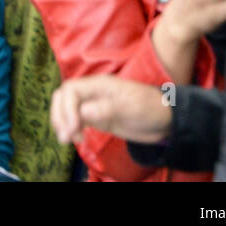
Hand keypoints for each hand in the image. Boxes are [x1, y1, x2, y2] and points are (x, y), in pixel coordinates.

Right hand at [50, 75, 173, 147]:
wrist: (166, 120)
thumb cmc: (150, 108)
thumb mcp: (131, 107)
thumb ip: (106, 108)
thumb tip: (83, 111)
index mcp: (99, 84)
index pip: (71, 90)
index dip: (67, 108)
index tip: (73, 127)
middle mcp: (92, 92)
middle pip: (64, 97)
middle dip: (60, 115)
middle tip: (66, 136)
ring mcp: (94, 104)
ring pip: (67, 108)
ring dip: (62, 122)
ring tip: (67, 140)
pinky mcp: (97, 117)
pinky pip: (76, 119)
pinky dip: (71, 128)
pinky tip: (76, 139)